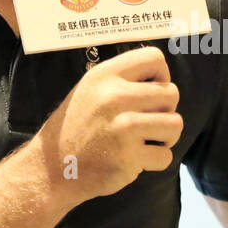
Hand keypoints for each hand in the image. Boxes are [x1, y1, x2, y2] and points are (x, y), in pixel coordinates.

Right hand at [33, 46, 183, 202]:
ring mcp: (123, 128)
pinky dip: (156, 160)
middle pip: (172, 93)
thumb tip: (163, 78)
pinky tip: (137, 159)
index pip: (154, 58)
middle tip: (147, 122)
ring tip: (147, 139)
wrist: (52, 169)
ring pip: (176, 124)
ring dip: (167, 135)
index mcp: (105, 75)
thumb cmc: (77, 127)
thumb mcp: (90, 89)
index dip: (161, 76)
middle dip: (166, 110)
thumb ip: (123, 79)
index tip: (150, 93)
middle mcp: (114, 97)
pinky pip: (166, 156)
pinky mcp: (128, 157)